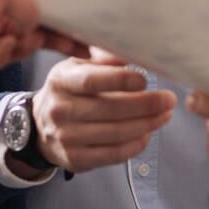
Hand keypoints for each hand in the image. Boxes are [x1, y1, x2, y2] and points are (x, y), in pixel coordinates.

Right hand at [28, 49, 175, 173]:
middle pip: (108, 110)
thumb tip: (135, 49)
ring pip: (113, 134)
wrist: (40, 125)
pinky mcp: (75, 159)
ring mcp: (66, 138)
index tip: (145, 79)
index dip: (120, 80)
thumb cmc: (68, 90)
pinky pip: (112, 155)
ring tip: (165, 115)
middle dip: (144, 105)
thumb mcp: (78, 67)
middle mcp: (60, 110)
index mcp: (61, 81)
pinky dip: (135, 144)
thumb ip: (104, 59)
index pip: (91, 81)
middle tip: (168, 100)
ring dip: (146, 125)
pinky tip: (148, 133)